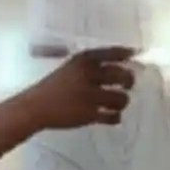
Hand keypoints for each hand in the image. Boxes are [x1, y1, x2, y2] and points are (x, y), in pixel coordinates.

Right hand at [18, 46, 136, 129]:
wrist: (34, 107)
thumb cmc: (52, 87)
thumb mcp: (68, 70)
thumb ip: (90, 68)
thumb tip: (121, 67)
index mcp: (82, 61)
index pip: (110, 53)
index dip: (125, 53)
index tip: (135, 53)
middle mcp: (89, 75)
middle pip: (123, 75)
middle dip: (129, 81)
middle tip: (125, 86)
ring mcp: (90, 95)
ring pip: (122, 98)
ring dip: (121, 102)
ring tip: (114, 104)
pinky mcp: (90, 114)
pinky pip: (114, 117)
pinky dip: (115, 117)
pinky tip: (110, 116)